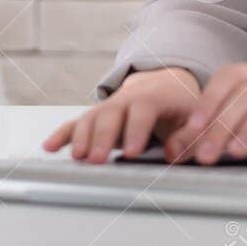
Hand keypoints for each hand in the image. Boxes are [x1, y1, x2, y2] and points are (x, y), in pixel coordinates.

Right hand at [41, 66, 200, 162]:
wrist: (167, 85)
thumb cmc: (183, 106)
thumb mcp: (196, 118)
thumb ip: (189, 136)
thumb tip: (174, 153)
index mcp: (155, 95)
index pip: (143, 109)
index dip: (136, 130)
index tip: (131, 152)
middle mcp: (127, 98)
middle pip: (111, 113)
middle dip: (103, 137)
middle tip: (98, 160)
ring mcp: (109, 106)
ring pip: (91, 118)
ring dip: (82, 137)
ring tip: (78, 158)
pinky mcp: (96, 116)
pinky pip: (76, 123)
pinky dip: (62, 134)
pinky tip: (50, 147)